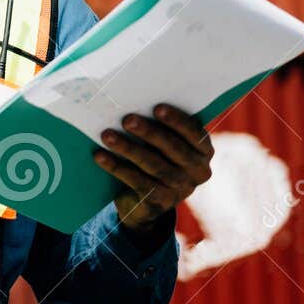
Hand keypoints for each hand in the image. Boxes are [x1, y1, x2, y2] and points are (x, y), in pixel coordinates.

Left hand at [93, 104, 213, 229]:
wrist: (147, 202)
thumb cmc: (155, 158)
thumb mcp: (163, 144)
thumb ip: (161, 127)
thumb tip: (134, 100)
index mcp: (203, 152)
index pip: (195, 134)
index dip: (177, 121)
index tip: (157, 107)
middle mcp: (198, 171)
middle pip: (173, 149)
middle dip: (149, 133)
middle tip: (127, 119)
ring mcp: (180, 189)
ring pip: (154, 166)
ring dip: (128, 148)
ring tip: (107, 135)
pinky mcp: (160, 202)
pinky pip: (137, 182)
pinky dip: (116, 167)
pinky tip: (100, 156)